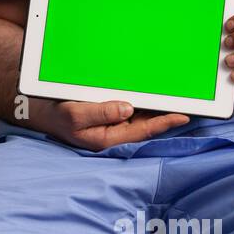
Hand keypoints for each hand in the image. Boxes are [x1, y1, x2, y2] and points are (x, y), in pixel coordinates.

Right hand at [29, 98, 187, 151]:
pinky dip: (145, 103)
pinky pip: (133, 110)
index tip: (183, 115)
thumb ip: (101, 112)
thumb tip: (127, 108)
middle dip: (167, 115)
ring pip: (142, 117)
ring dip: (158, 109)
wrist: (44, 112)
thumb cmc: (58, 115)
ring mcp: (113, 125)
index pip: (143, 131)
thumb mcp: (75, 114)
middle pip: (147, 125)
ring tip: (179, 98)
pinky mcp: (111, 115)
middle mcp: (114, 133)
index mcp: (108, 138)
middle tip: (190, 103)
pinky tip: (155, 95)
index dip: (164, 123)